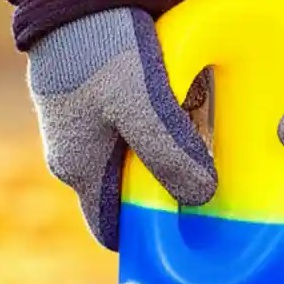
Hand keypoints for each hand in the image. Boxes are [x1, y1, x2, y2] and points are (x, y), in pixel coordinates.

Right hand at [26, 8, 215, 249]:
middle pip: (131, 190)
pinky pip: (134, 119)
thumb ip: (170, 157)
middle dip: (167, 183)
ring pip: (136, 152)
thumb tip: (200, 197)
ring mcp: (82, 121)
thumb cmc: (100, 50)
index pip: (114, 228)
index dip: (149, 233)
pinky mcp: (94, 92)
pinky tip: (184, 95)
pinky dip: (161, 115)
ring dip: (168, 145)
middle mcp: (75, 152)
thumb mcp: (143, 107)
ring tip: (197, 124)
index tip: (187, 227)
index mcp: (78, 168)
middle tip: (207, 171)